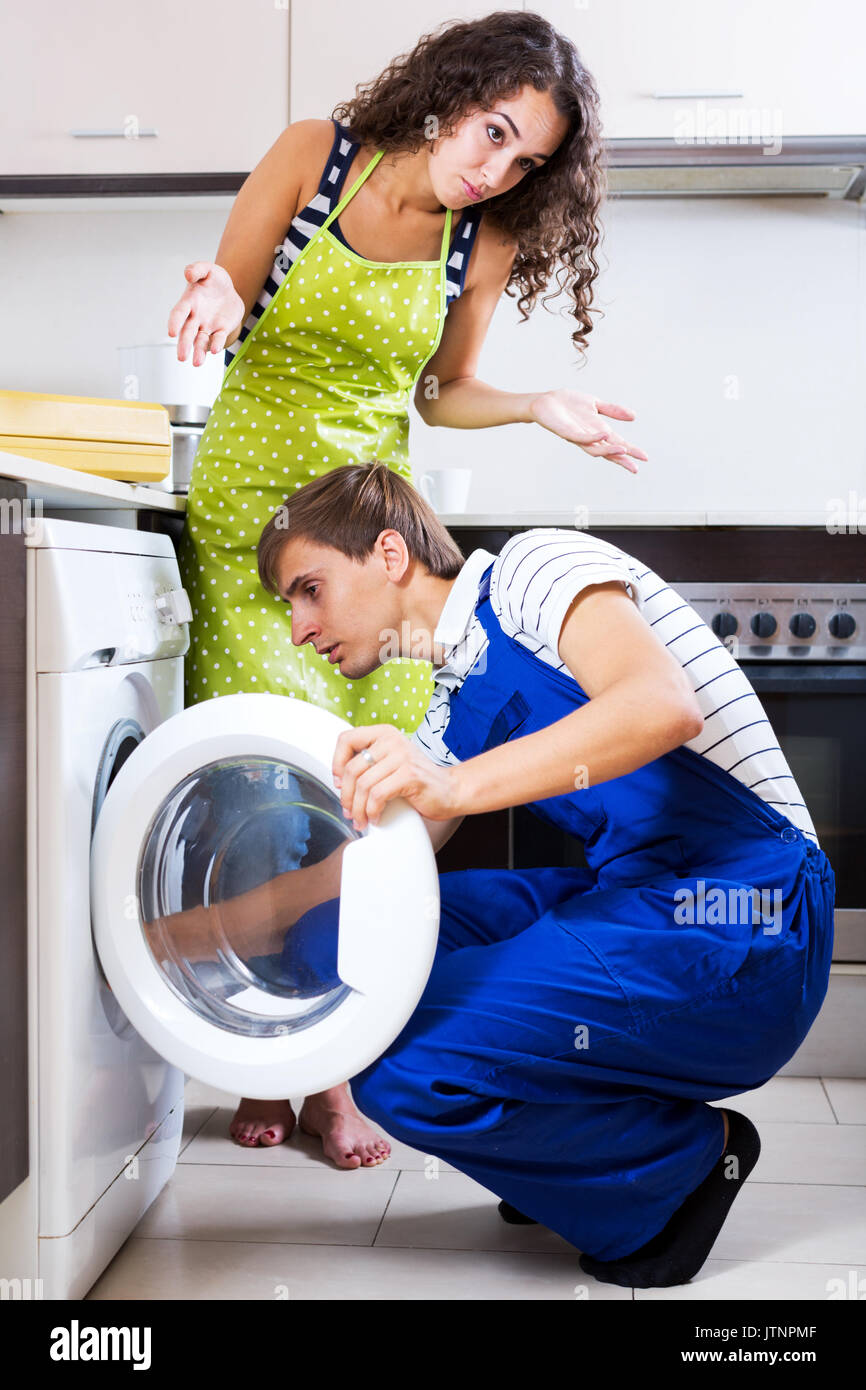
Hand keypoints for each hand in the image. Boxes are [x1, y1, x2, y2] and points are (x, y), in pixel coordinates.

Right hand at [167, 261, 244, 365]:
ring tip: (197, 363)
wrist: (229, 290)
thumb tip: (188, 274)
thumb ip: (197, 270)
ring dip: (198, 352)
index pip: (179, 313)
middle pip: (187, 332)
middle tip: (181, 357)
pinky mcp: (220, 331)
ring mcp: (207, 326)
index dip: (175, 322)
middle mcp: (195, 317)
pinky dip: (216, 344)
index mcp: (189, 302)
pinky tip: (214, 350)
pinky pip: (217, 339)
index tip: (171, 332)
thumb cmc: (214, 279)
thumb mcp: (207, 270)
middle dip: (184, 345)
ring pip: (200, 341)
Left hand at [333, 725, 460, 829]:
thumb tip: (339, 781)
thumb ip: (369, 764)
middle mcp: (392, 740)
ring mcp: (402, 756)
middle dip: (346, 796)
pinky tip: (376, 818)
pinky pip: (377, 796)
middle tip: (350, 811)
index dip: (336, 763)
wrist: (451, 790)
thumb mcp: (390, 763)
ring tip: (361, 819)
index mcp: (385, 734)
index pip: (346, 740)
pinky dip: (372, 811)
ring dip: (358, 809)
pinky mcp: (409, 775)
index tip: (338, 782)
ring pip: (363, 785)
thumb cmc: (419, 781)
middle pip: (352, 769)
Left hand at [529, 389, 648, 473]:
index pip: (617, 444)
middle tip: (635, 467)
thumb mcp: (595, 403)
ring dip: (610, 451)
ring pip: (596, 449)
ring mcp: (578, 437)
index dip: (630, 451)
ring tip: (624, 452)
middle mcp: (589, 438)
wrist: (545, 401)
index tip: (644, 458)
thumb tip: (634, 417)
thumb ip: (613, 410)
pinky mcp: (567, 432)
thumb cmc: (568, 404)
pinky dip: (593, 438)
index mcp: (598, 431)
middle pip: (609, 452)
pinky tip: (604, 434)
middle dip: (622, 459)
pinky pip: (581, 438)